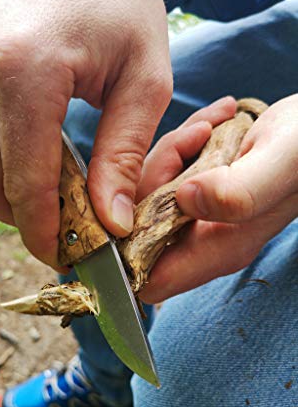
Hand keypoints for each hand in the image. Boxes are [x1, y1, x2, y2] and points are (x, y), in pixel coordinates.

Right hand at [0, 0, 171, 269]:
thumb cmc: (125, 4)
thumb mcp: (144, 81)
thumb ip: (123, 157)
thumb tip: (112, 224)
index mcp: (27, 73)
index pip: (25, 181)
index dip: (44, 231)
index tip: (68, 259)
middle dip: (25, 222)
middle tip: (69, 238)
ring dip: (14, 201)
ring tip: (61, 209)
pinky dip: (7, 174)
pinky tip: (46, 176)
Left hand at [137, 94, 297, 303]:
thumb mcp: (280, 163)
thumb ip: (237, 192)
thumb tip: (185, 200)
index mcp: (219, 248)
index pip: (148, 279)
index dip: (127, 248)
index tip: (141, 193)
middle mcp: (205, 241)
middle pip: (140, 232)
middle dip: (151, 183)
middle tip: (190, 141)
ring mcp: (202, 219)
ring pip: (150, 199)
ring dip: (168, 158)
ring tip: (206, 129)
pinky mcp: (200, 196)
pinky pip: (167, 178)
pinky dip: (178, 150)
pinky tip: (207, 128)